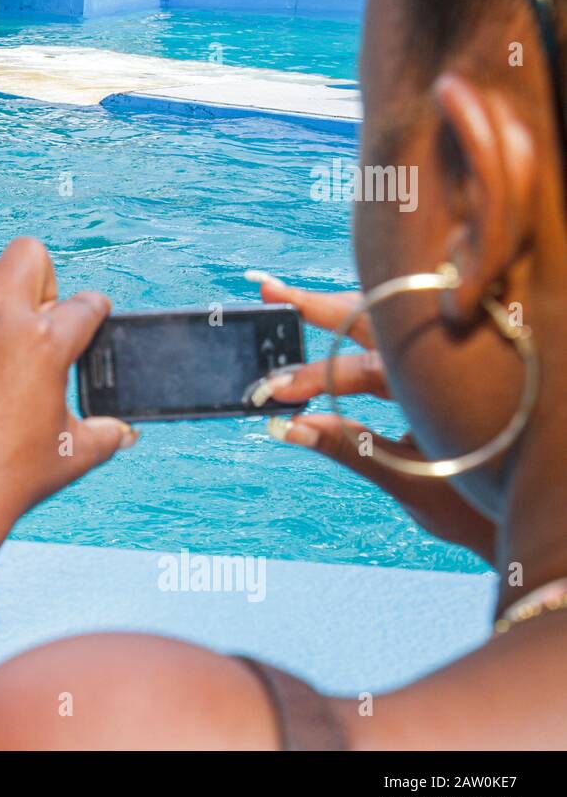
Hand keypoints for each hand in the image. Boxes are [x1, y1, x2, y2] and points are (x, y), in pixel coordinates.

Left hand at [0, 238, 136, 559]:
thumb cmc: (15, 476)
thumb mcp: (76, 453)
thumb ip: (107, 433)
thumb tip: (126, 431)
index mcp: (47, 341)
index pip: (86, 303)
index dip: (92, 315)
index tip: (85, 324)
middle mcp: (0, 319)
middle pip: (29, 253)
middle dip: (41, 278)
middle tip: (35, 315)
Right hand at [251, 272, 495, 562]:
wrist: (527, 505)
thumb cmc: (479, 501)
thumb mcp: (409, 479)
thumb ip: (348, 448)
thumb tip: (290, 428)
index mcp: (437, 385)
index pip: (359, 368)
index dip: (311, 378)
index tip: (274, 391)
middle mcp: (442, 361)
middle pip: (369, 319)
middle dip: (313, 305)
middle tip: (269, 291)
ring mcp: (442, 362)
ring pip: (381, 323)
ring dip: (333, 310)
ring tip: (287, 297)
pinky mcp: (439, 372)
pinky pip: (392, 339)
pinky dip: (357, 328)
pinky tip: (328, 321)